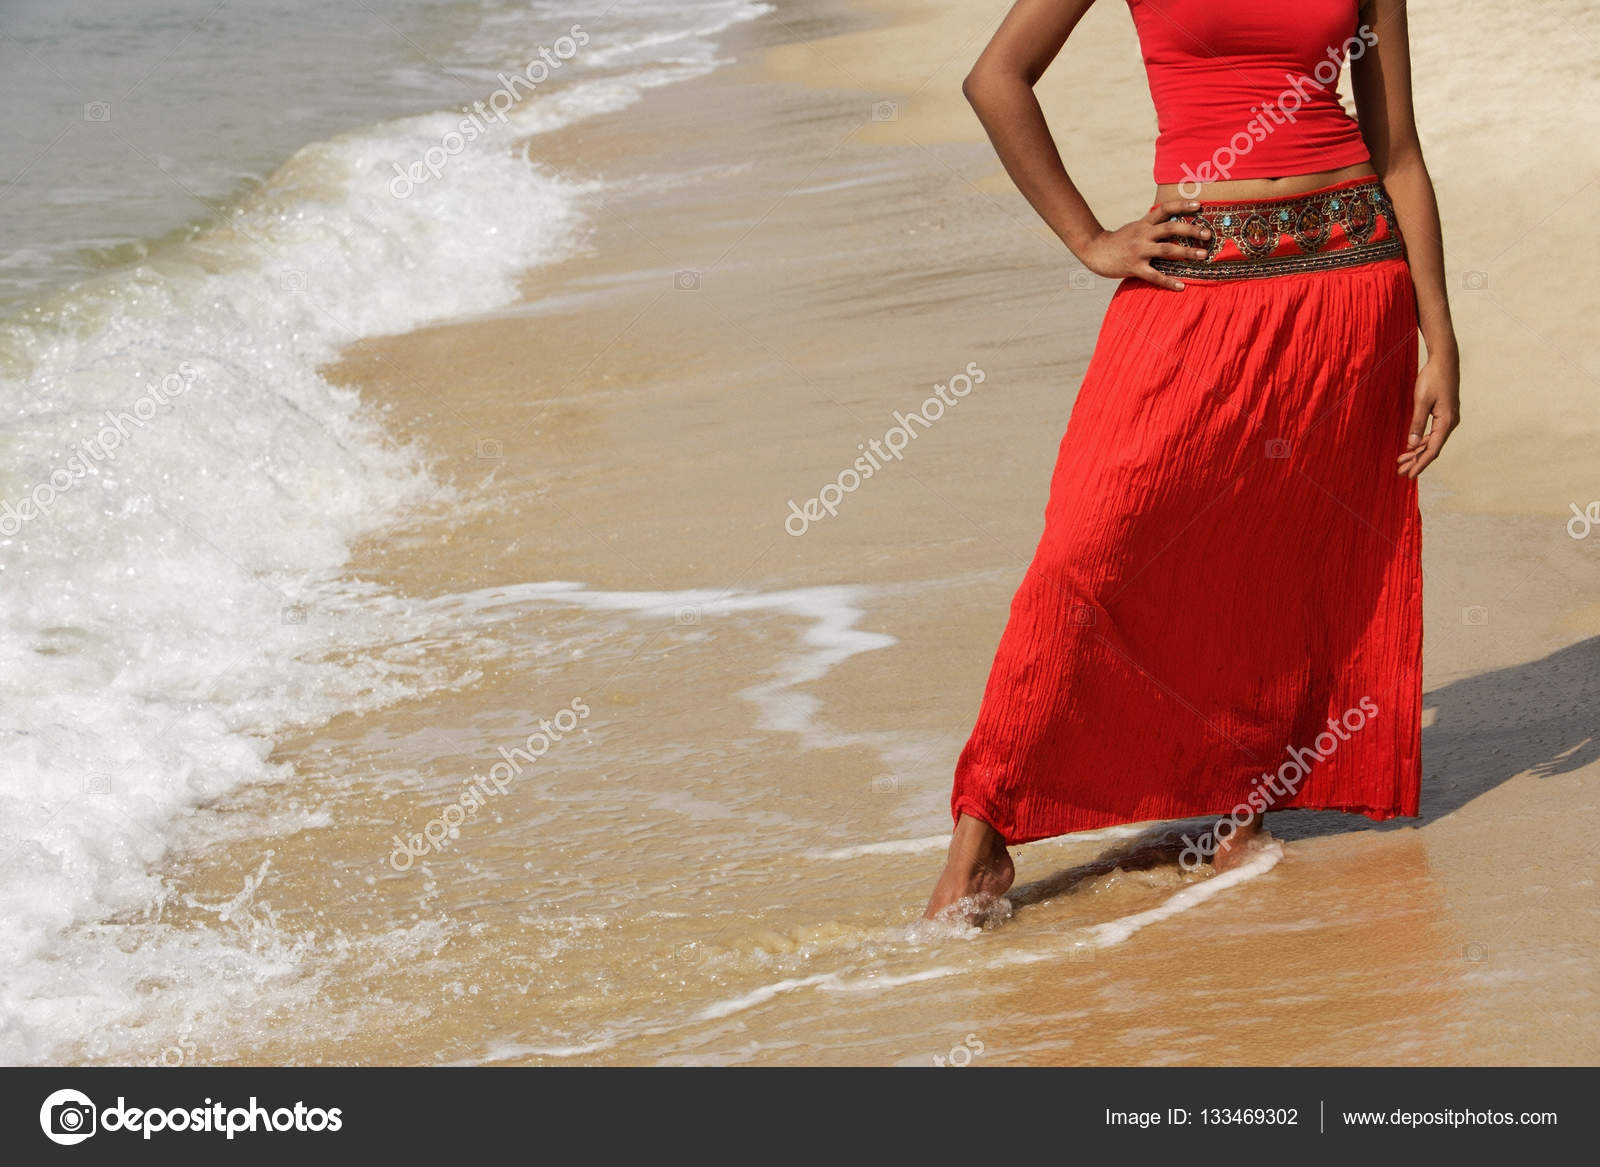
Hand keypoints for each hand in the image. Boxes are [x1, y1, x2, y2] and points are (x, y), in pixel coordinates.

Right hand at [1078, 199, 1211, 290]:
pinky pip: (1155, 275)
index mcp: (1144, 223)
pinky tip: (1181, 286)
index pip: (1165, 209)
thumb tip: (1173, 222)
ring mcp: (1139, 251)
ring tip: (1203, 256)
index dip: (1182, 205)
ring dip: (1187, 252)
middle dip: (1191, 230)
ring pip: (1167, 249)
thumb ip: (1151, 226)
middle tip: (1207, 235)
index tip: (1199, 205)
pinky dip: (1169, 281)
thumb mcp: (1134, 227)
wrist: (1095, 251)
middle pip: (1171, 228)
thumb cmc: (1118, 241)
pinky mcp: (1134, 267)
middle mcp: (1143, 234)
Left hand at [1397, 353, 1459, 477]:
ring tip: (1401, 462)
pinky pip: (1432, 433)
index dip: (1420, 464)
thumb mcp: (1421, 401)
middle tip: (1400, 472)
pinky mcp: (1444, 414)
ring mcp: (1448, 419)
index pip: (1432, 450)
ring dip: (1417, 452)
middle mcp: (1450, 423)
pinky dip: (1421, 441)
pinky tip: (1411, 447)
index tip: (1409, 475)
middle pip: (1432, 448)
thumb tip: (1411, 444)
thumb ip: (1416, 423)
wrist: (1444, 360)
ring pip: (1432, 442)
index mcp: (1446, 422)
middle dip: (1416, 461)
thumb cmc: (1432, 378)